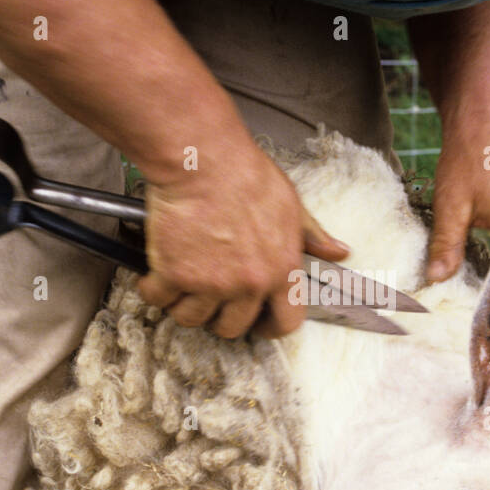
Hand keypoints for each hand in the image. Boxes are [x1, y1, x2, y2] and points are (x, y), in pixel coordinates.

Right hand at [136, 135, 348, 337]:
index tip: (258, 325)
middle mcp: (249, 283)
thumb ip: (312, 235)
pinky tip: (154, 274)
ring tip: (180, 282)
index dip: (269, 328)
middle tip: (209, 295)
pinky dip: (152, 289)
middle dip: (219, 317)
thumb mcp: (292, 204)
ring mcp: (211, 283)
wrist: (202, 160)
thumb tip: (337, 252)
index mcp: (282, 270)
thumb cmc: (245, 174)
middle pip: (232, 327)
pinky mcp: (175, 275)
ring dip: (183, 304)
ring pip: (192, 318)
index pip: (286, 322)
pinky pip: (158, 298)